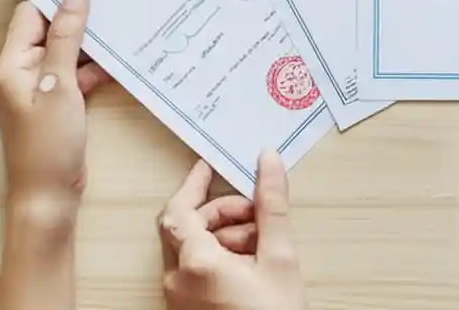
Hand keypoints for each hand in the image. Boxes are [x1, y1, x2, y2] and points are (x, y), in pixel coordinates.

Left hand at [0, 0, 111, 219]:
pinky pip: (75, 75)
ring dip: (91, 44)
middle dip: (79, 16)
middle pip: (49, 31)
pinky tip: (123, 60)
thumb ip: (67, 39)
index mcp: (11, 64)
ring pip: (66, 53)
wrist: (48, 198)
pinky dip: (95, 69)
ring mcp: (39, 89)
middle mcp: (20, 72)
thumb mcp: (59, 86)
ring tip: (124, 21)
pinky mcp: (56, 104)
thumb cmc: (48, 145)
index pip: (30, 14)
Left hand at [159, 151, 308, 309]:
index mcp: (197, 263)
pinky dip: (217, 256)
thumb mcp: (280, 257)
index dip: (194, 184)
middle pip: (184, 226)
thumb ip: (271, 205)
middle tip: (253, 211)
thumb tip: (268, 164)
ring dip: (222, 235)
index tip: (209, 168)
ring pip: (190, 248)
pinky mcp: (187, 309)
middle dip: (219, 211)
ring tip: (260, 244)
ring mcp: (179, 298)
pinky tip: (250, 264)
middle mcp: (178, 280)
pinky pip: (194, 270)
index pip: (179, 209)